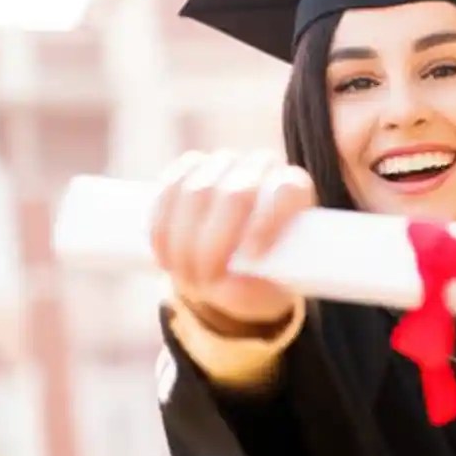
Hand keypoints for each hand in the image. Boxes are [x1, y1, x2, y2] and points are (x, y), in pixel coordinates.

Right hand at [150, 150, 313, 333]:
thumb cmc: (263, 278)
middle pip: (236, 193)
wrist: (236, 266)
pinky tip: (163, 257)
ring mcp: (224, 163)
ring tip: (183, 275)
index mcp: (294, 191)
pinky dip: (161, 225)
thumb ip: (251, 288)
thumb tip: (228, 283)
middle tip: (205, 280)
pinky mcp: (190, 167)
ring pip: (197, 189)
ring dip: (183, 239)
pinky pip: (168, 186)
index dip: (267, 222)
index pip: (285, 191)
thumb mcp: (267, 293)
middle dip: (214, 242)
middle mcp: (262, 168)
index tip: (253, 257)